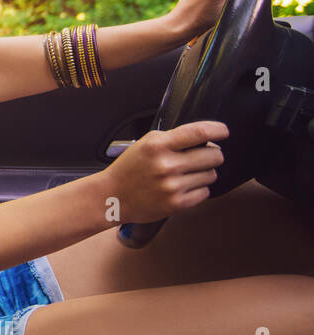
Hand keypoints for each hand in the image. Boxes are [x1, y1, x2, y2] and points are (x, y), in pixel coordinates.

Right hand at [101, 120, 228, 222]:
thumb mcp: (145, 144)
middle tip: (199, 157)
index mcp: (157, 145)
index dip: (218, 130)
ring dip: (203, 173)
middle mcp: (166, 165)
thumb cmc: (130, 168)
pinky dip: (197, 189)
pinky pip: (205, 192)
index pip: (200, 132)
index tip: (224, 131)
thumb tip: (207, 137)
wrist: (111, 196)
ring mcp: (172, 186)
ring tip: (185, 174)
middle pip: (214, 155)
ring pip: (211, 175)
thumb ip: (173, 138)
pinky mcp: (177, 204)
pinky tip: (182, 187)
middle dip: (210, 155)